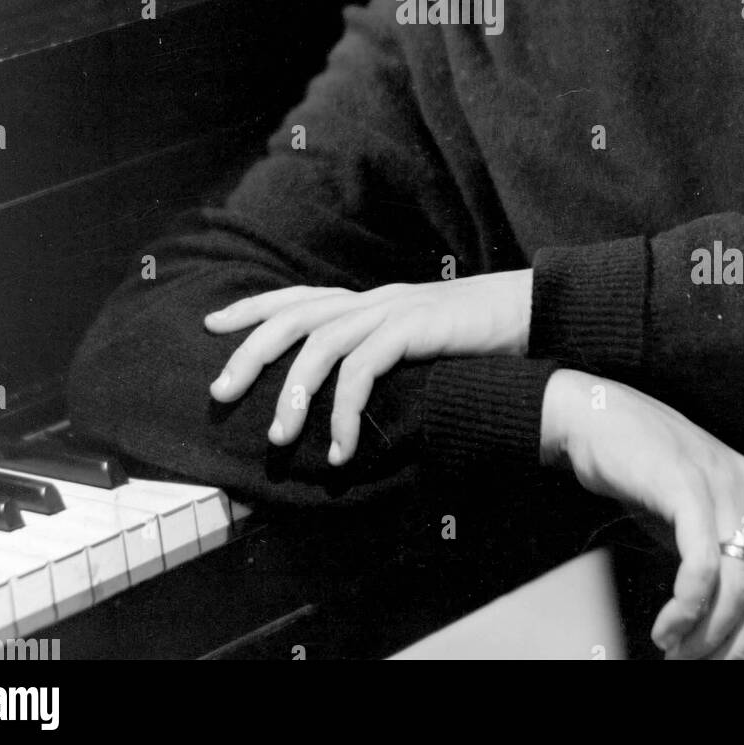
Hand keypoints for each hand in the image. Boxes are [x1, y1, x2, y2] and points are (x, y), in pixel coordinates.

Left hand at [204, 269, 531, 463]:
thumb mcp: (418, 342)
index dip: (254, 307)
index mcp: (370, 300)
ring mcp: (392, 310)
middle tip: (220, 392)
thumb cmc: (475, 339)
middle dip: (250, 352)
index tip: (213, 326)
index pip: (299, 296)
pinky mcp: (414, 328)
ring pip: (322, 343)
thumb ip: (382, 353)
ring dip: (294, 393)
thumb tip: (347, 388)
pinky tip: (340, 448)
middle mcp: (373, 299)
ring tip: (280, 436)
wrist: (529, 315)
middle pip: (295, 316)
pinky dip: (344, 410)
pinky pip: (363, 369)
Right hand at [541, 370, 743, 660]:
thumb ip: (728, 562)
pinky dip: (685, 609)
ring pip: (738, 588)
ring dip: (708, 635)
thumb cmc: (648, 474)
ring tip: (678, 650)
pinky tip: (667, 625)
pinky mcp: (686, 486)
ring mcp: (723, 484)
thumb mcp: (702, 519)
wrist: (599, 420)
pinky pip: (701, 567)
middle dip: (740, 646)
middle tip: (705, 664)